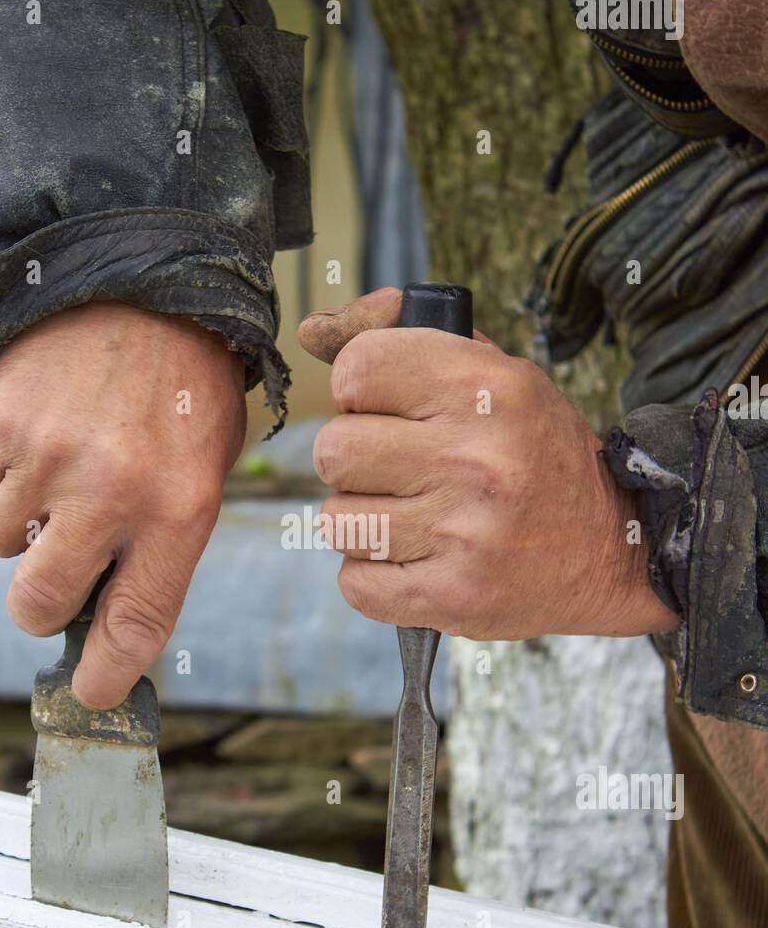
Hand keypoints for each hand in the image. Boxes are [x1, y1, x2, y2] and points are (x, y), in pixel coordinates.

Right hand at [0, 303, 245, 707]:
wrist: (141, 284)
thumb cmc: (184, 390)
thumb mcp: (204, 471)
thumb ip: (161, 546)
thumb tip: (111, 621)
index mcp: (177, 508)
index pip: (135, 624)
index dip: (108, 675)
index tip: (94, 695)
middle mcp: (110, 491)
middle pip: (41, 602)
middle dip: (40, 608)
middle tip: (54, 585)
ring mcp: (48, 459)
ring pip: (3, 545)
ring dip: (25, 528)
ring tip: (66, 472)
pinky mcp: (2, 428)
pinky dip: (11, 476)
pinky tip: (50, 434)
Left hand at [299, 288, 677, 639]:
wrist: (617, 549)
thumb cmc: (537, 454)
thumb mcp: (494, 374)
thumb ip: (402, 338)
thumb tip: (311, 331)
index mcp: (488, 387)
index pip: (357, 369)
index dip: (359, 392)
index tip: (387, 410)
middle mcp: (478, 456)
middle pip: (333, 451)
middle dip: (356, 463)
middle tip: (400, 472)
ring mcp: (466, 532)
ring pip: (337, 520)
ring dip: (365, 523)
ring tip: (416, 519)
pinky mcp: (455, 596)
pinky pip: (355, 583)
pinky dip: (374, 577)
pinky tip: (419, 560)